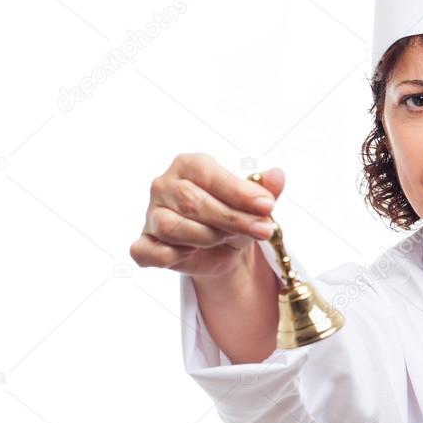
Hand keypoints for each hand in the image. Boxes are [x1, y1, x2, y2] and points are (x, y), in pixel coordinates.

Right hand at [129, 153, 283, 278]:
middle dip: (232, 219)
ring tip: (226, 239)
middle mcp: (164, 186)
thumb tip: (277, 176)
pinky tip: (190, 254)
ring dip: (206, 238)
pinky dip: (168, 256)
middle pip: (193, 203)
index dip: (240, 192)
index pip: (211, 176)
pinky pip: (146, 251)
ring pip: (171, 227)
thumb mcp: (253, 203)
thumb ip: (263, 190)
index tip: (267, 206)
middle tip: (263, 230)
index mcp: (189, 165)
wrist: (223, 249)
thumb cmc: (233, 216)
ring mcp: (151, 215)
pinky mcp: (145, 243)